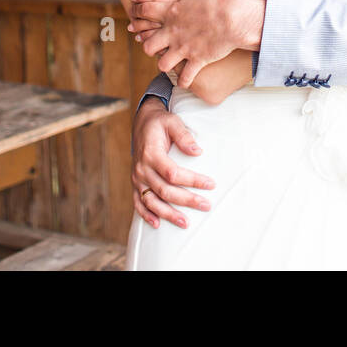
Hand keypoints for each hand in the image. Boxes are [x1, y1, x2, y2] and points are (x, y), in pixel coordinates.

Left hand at [129, 0, 260, 89]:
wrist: (238, 18)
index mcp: (173, 11)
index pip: (145, 10)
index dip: (136, 10)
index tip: (133, 11)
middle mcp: (174, 31)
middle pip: (148, 44)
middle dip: (147, 45)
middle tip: (152, 44)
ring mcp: (184, 47)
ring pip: (162, 64)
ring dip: (164, 64)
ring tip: (168, 63)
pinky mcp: (198, 60)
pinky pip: (186, 77)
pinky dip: (185, 80)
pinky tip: (185, 80)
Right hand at [131, 99, 214, 227]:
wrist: (141, 123)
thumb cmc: (160, 122)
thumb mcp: (172, 122)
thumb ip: (184, 136)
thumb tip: (198, 151)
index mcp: (151, 154)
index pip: (173, 173)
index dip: (192, 180)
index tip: (211, 184)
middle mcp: (142, 169)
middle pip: (165, 190)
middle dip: (186, 200)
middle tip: (206, 206)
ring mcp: (137, 178)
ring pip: (151, 201)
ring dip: (168, 214)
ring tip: (185, 223)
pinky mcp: (135, 183)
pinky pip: (138, 202)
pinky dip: (146, 215)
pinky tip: (158, 225)